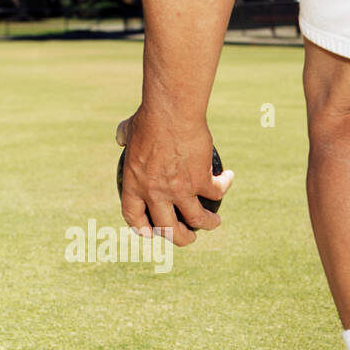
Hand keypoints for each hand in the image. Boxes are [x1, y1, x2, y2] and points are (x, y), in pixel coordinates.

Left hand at [115, 107, 233, 246]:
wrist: (172, 111)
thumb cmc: (150, 116)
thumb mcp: (129, 128)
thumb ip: (124, 136)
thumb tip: (121, 136)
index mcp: (135, 185)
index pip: (135, 216)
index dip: (142, 229)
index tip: (151, 233)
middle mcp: (156, 193)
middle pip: (168, 229)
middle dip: (180, 239)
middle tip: (189, 236)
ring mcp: (179, 190)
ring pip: (197, 219)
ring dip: (208, 224)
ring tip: (214, 222)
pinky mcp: (201, 180)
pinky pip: (216, 191)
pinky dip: (224, 186)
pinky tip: (228, 178)